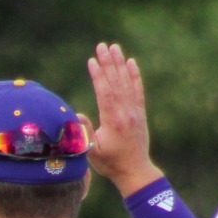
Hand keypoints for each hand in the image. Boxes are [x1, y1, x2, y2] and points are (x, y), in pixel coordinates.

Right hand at [85, 43, 162, 193]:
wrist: (135, 171)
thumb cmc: (111, 163)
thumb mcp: (93, 152)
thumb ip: (86, 133)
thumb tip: (77, 115)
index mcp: (113, 121)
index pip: (105, 93)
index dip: (98, 76)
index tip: (92, 60)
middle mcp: (125, 113)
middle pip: (115, 83)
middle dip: (108, 63)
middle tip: (102, 46)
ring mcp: (134, 112)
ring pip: (126, 83)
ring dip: (120, 64)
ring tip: (114, 48)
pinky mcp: (139, 113)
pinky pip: (137, 90)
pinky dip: (135, 76)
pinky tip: (131, 63)